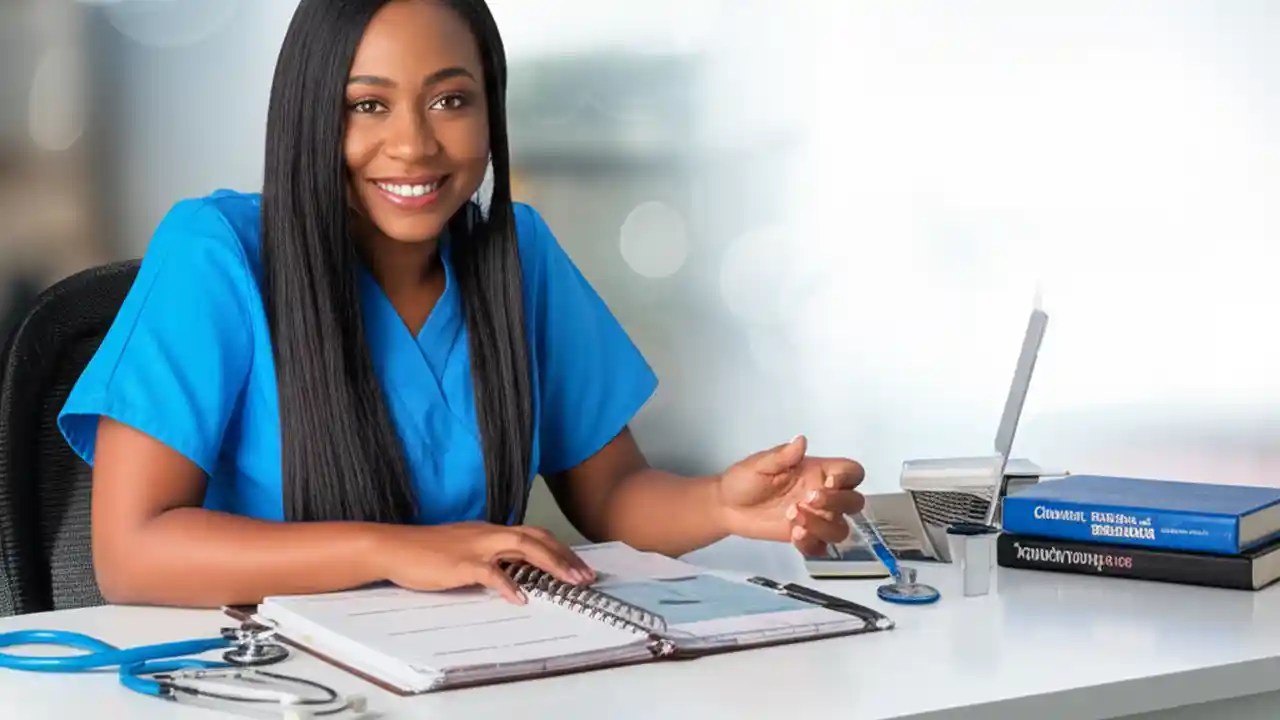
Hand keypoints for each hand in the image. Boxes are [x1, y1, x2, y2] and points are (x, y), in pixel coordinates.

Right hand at [371, 522, 596, 603]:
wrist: (393, 547)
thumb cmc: (426, 552)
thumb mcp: (465, 551)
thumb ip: (489, 558)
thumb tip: (512, 574)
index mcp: (491, 532)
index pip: (534, 536)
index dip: (560, 550)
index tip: (580, 567)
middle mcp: (489, 534)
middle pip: (537, 539)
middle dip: (566, 557)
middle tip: (587, 577)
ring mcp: (476, 547)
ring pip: (522, 547)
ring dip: (551, 565)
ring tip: (571, 583)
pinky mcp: (460, 563)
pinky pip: (489, 572)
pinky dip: (507, 584)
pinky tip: (521, 598)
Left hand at [715, 435, 865, 556]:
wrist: (726, 506)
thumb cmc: (744, 480)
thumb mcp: (759, 464)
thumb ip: (781, 455)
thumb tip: (800, 441)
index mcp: (816, 472)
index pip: (851, 472)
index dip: (848, 478)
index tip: (829, 481)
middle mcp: (822, 494)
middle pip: (854, 502)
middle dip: (836, 504)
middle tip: (806, 501)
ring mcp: (815, 518)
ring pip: (841, 529)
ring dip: (822, 526)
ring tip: (793, 519)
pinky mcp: (805, 537)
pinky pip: (822, 547)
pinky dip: (812, 544)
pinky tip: (794, 536)